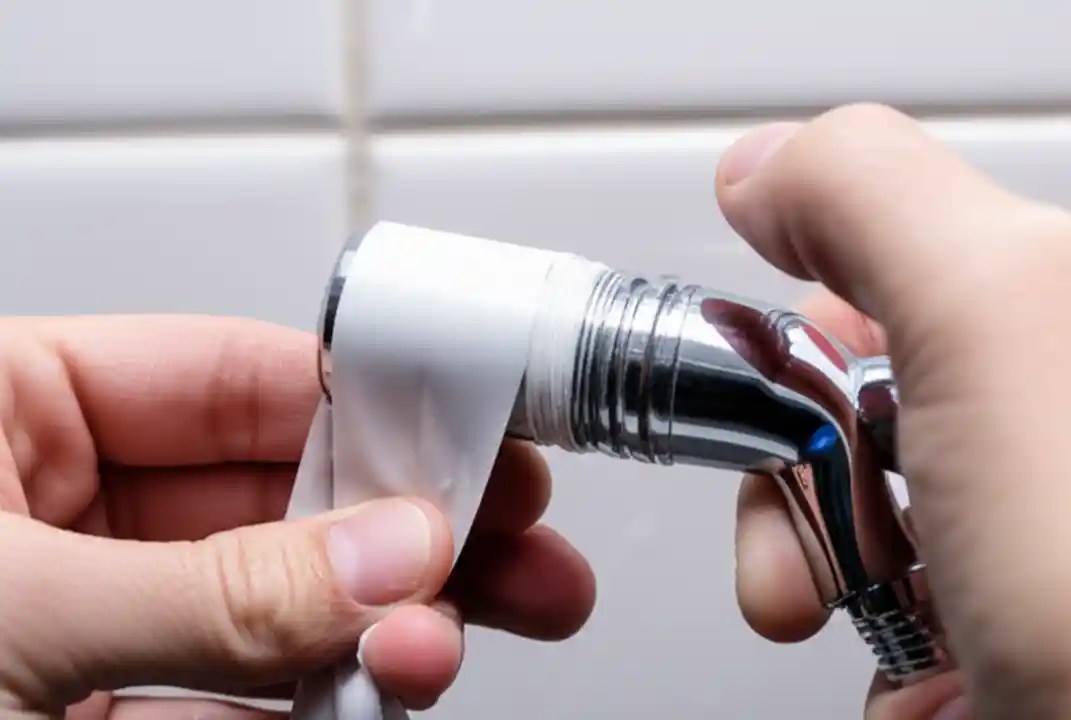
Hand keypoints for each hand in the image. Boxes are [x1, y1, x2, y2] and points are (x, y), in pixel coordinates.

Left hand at [0, 316, 595, 717]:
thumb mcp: (17, 617)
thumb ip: (217, 590)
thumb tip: (388, 554)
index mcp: (4, 414)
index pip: (228, 376)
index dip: (368, 400)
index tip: (478, 431)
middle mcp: (51, 510)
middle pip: (279, 496)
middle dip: (404, 531)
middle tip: (513, 544)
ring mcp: (84, 621)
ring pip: (274, 608)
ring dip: (373, 633)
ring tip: (437, 653)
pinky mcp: (95, 718)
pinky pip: (234, 702)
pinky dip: (312, 711)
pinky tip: (368, 704)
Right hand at [717, 105, 1070, 718]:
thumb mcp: (996, 313)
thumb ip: (867, 192)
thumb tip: (769, 170)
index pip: (943, 251)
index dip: (841, 323)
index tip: (802, 390)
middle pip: (906, 386)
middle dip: (821, 470)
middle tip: (822, 527)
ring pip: (908, 500)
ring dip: (846, 565)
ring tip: (872, 623)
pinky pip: (943, 594)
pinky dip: (906, 642)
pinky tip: (946, 679)